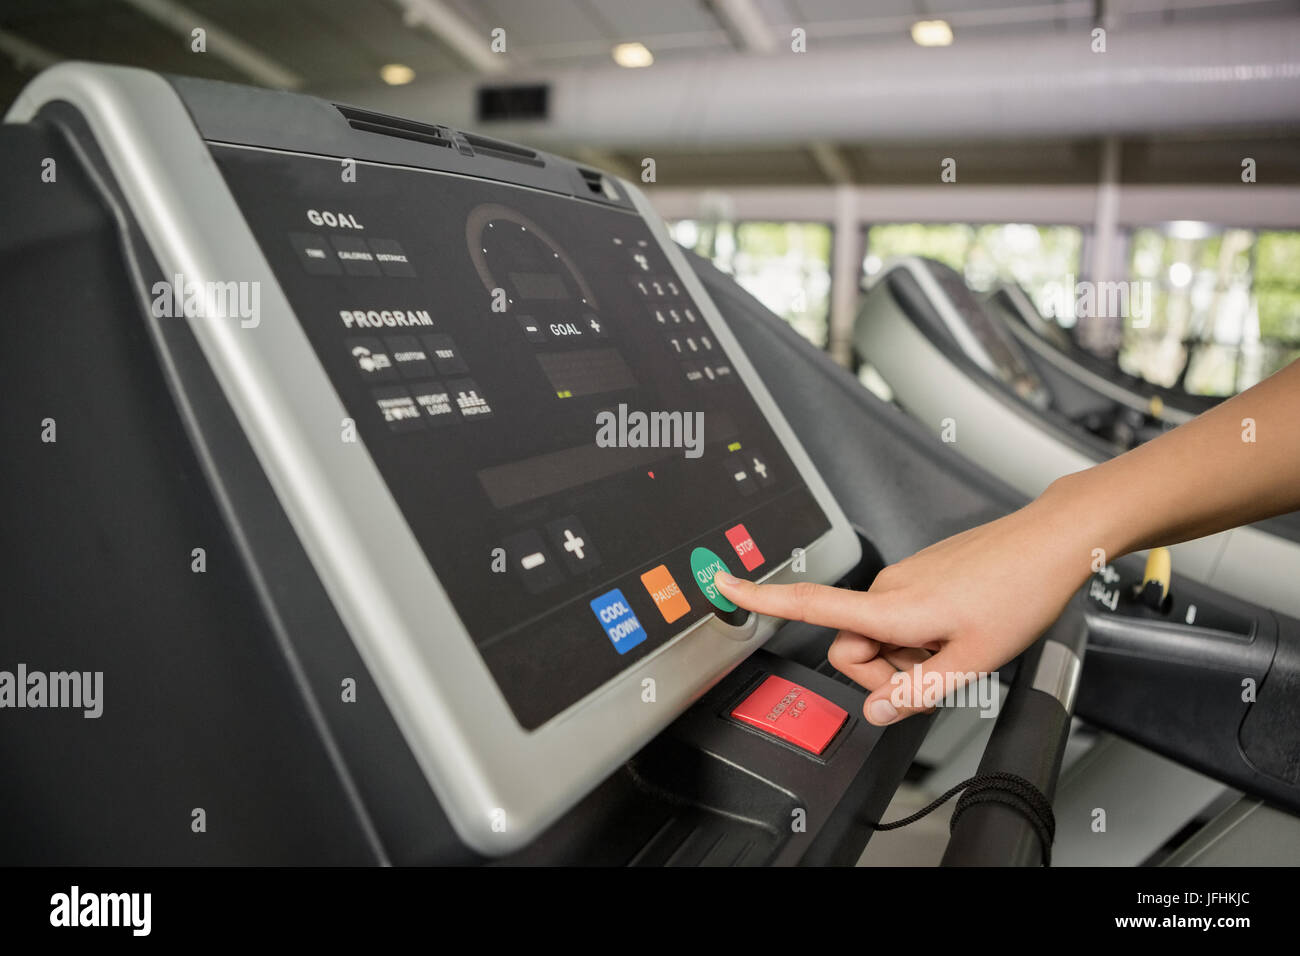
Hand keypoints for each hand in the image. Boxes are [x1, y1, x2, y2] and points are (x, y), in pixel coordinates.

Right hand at [713, 486, 1096, 724]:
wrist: (1051, 543)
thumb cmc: (1019, 591)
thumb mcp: (973, 661)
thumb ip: (917, 692)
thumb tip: (875, 710)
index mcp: (894, 607)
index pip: (810, 604)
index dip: (761, 598)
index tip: (722, 585)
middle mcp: (890, 586)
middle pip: (850, 643)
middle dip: (880, 670)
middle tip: (932, 675)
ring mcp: (906, 577)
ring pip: (879, 632)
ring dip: (906, 654)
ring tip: (955, 648)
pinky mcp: (921, 573)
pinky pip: (900, 614)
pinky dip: (920, 634)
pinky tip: (959, 629)